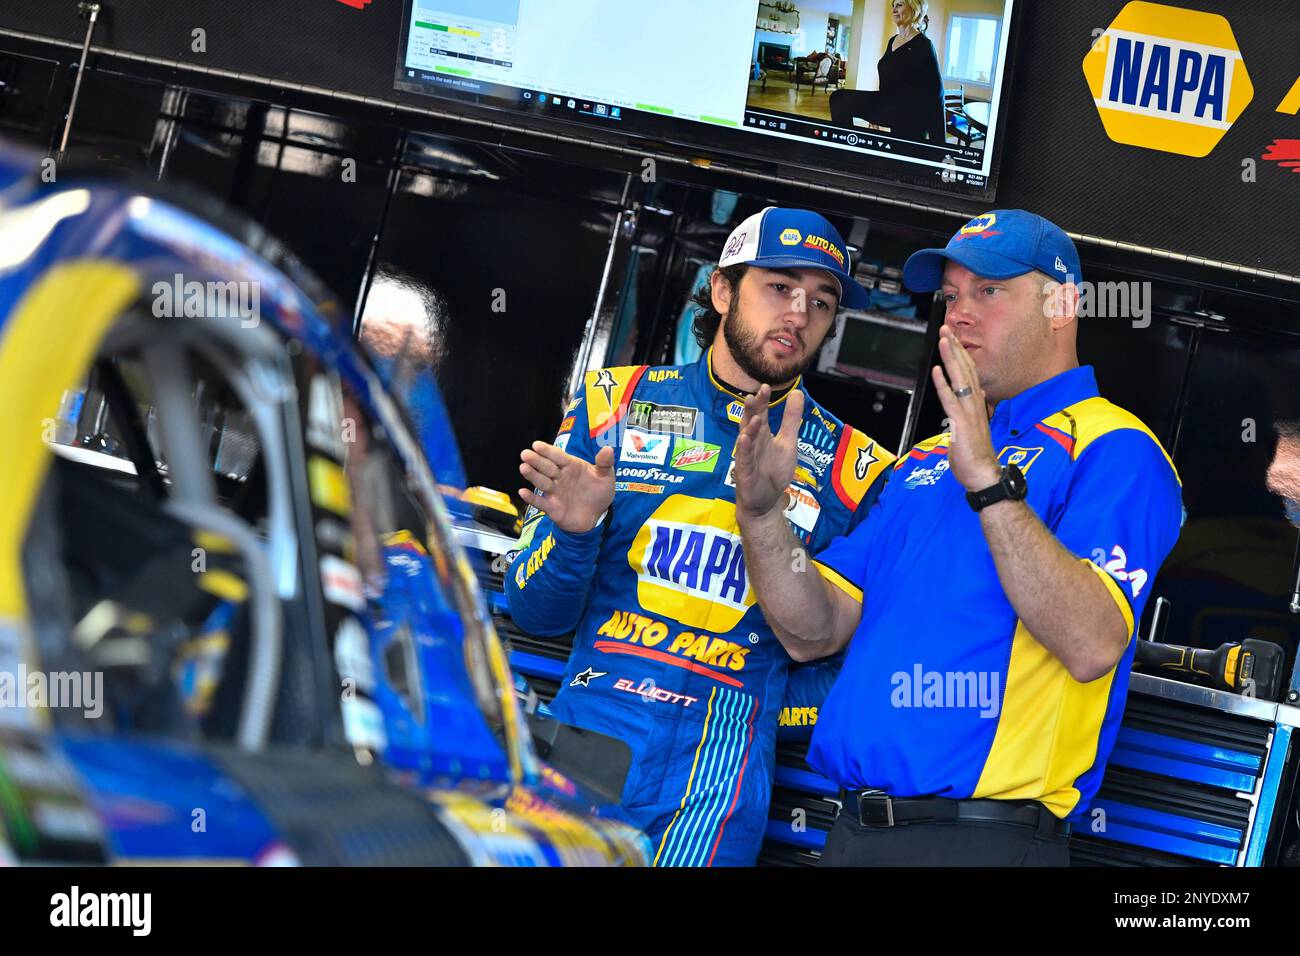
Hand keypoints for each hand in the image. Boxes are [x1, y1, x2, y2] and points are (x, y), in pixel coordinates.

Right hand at [518, 441, 615, 533]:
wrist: (597, 516)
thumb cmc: (599, 492)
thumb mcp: (606, 476)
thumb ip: (605, 463)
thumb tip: (608, 449)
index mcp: (571, 466)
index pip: (558, 456)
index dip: (547, 451)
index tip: (536, 445)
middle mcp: (560, 477)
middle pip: (546, 467)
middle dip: (536, 461)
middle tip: (525, 454)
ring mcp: (555, 492)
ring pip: (542, 482)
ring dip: (532, 475)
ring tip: (523, 467)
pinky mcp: (553, 508)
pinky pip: (540, 502)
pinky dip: (532, 498)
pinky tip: (523, 492)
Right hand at [734, 384, 803, 519]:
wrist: (766, 500)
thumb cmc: (774, 470)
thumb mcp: (788, 442)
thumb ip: (791, 419)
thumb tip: (797, 392)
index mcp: (762, 433)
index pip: (761, 413)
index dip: (762, 401)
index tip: (765, 386)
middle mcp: (752, 442)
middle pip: (750, 422)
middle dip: (752, 410)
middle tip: (754, 395)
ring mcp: (746, 456)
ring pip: (746, 439)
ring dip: (748, 427)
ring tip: (753, 416)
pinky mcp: (744, 472)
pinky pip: (743, 459)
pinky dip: (743, 449)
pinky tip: (743, 438)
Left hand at [931, 326, 1000, 491]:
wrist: (984, 474)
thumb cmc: (976, 455)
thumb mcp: (973, 427)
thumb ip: (974, 409)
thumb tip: (977, 394)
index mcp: (977, 404)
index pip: (969, 373)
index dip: (961, 355)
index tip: (953, 340)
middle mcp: (975, 404)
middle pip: (966, 369)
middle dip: (955, 348)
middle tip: (947, 329)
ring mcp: (969, 412)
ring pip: (960, 379)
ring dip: (951, 358)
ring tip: (943, 340)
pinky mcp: (962, 423)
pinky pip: (951, 399)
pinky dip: (943, 384)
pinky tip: (937, 371)